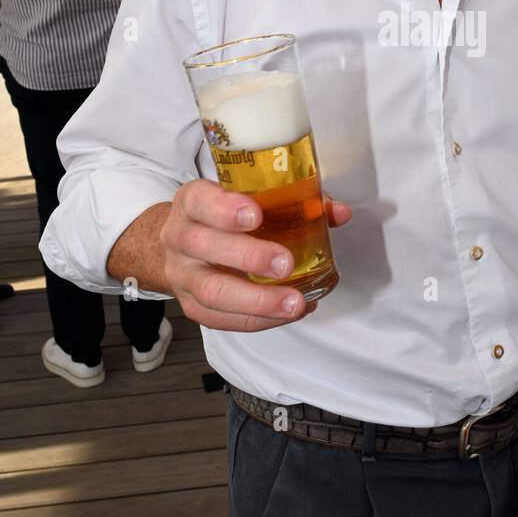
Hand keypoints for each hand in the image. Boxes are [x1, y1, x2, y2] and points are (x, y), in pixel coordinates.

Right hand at [160, 179, 351, 330]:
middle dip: (247, 256)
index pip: (199, 201)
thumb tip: (338, 212)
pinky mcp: (191, 305)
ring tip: (293, 302)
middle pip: (203, 246)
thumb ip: (292, 200)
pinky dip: (256, 320)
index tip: (255, 214)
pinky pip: (219, 319)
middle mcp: (180, 237)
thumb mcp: (245, 196)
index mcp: (192, 202)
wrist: (181, 243)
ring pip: (211, 290)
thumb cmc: (221, 216)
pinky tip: (285, 314)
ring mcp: (182, 274)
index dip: (224, 208)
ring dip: (256, 299)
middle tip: (284, 263)